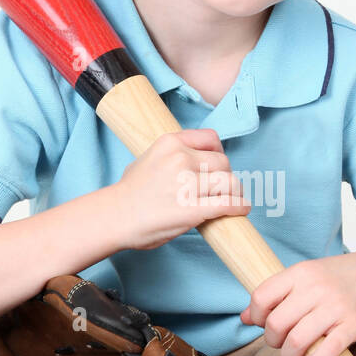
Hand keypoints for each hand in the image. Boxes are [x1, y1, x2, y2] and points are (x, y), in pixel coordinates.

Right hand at [111, 129, 250, 250]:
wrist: (114, 217)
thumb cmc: (128, 193)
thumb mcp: (147, 158)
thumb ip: (171, 156)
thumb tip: (192, 161)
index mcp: (170, 143)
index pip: (210, 138)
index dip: (219, 151)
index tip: (218, 163)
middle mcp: (181, 159)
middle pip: (223, 162)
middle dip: (225, 175)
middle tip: (220, 187)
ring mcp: (187, 184)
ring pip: (230, 181)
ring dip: (234, 191)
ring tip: (231, 198)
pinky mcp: (193, 209)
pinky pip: (228, 204)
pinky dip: (239, 206)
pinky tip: (241, 209)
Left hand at [240, 252, 355, 355]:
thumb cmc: (337, 278)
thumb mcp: (306, 275)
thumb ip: (276, 293)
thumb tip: (243, 317)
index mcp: (301, 273)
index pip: (262, 297)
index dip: (255, 317)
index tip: (262, 324)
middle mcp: (317, 288)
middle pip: (276, 324)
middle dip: (273, 341)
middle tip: (281, 343)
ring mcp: (336, 307)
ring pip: (297, 341)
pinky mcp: (354, 325)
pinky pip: (327, 352)